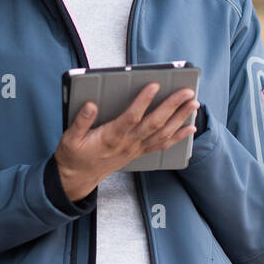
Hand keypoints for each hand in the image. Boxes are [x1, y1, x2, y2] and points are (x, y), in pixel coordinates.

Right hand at [54, 83, 199, 201]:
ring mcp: (136, 148)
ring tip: (193, 104)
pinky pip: (162, 145)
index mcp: (111, 136)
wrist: (78, 179)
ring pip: (163, 133)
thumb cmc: (75, 156)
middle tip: (187, 92)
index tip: (155, 85)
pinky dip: (178, 136)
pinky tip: (190, 127)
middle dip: (173, 106)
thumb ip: (81, 121)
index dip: (143, 101)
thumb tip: (91, 105)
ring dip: (180, 118)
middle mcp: (127, 143)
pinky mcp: (139, 152)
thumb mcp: (70, 138)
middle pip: (155, 123)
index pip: (131, 117)